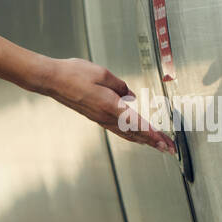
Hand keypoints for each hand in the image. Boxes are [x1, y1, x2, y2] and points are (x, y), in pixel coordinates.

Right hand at [43, 57, 175, 153]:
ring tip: (156, 145)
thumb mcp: (102, 73)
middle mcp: (105, 116)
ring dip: (143, 140)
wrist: (52, 80)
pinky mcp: (94, 116)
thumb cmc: (74, 73)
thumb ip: (120, 85)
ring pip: (126, 133)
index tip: (165, 143)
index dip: (153, 134)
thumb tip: (130, 95)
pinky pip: (117, 129)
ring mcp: (99, 118)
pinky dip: (130, 134)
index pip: (137, 123)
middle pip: (134, 133)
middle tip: (169, 149)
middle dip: (154, 141)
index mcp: (109, 105)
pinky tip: (134, 134)